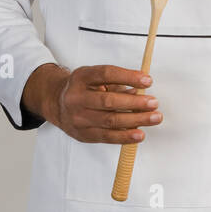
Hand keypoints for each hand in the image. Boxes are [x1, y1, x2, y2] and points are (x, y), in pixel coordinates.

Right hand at [24, 62, 162, 142]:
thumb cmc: (82, 89)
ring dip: (135, 120)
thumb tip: (141, 91)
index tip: (147, 81)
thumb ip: (117, 83)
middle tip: (154, 103)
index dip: (128, 77)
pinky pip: (107, 137)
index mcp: (81, 77)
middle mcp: (76, 98)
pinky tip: (139, 134)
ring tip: (153, 118)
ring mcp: (78, 118)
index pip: (106, 74)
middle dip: (134, 103)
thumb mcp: (94, 78)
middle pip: (109, 101)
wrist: (56, 103)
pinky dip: (125, 136)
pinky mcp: (83, 134)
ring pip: (110, 121)